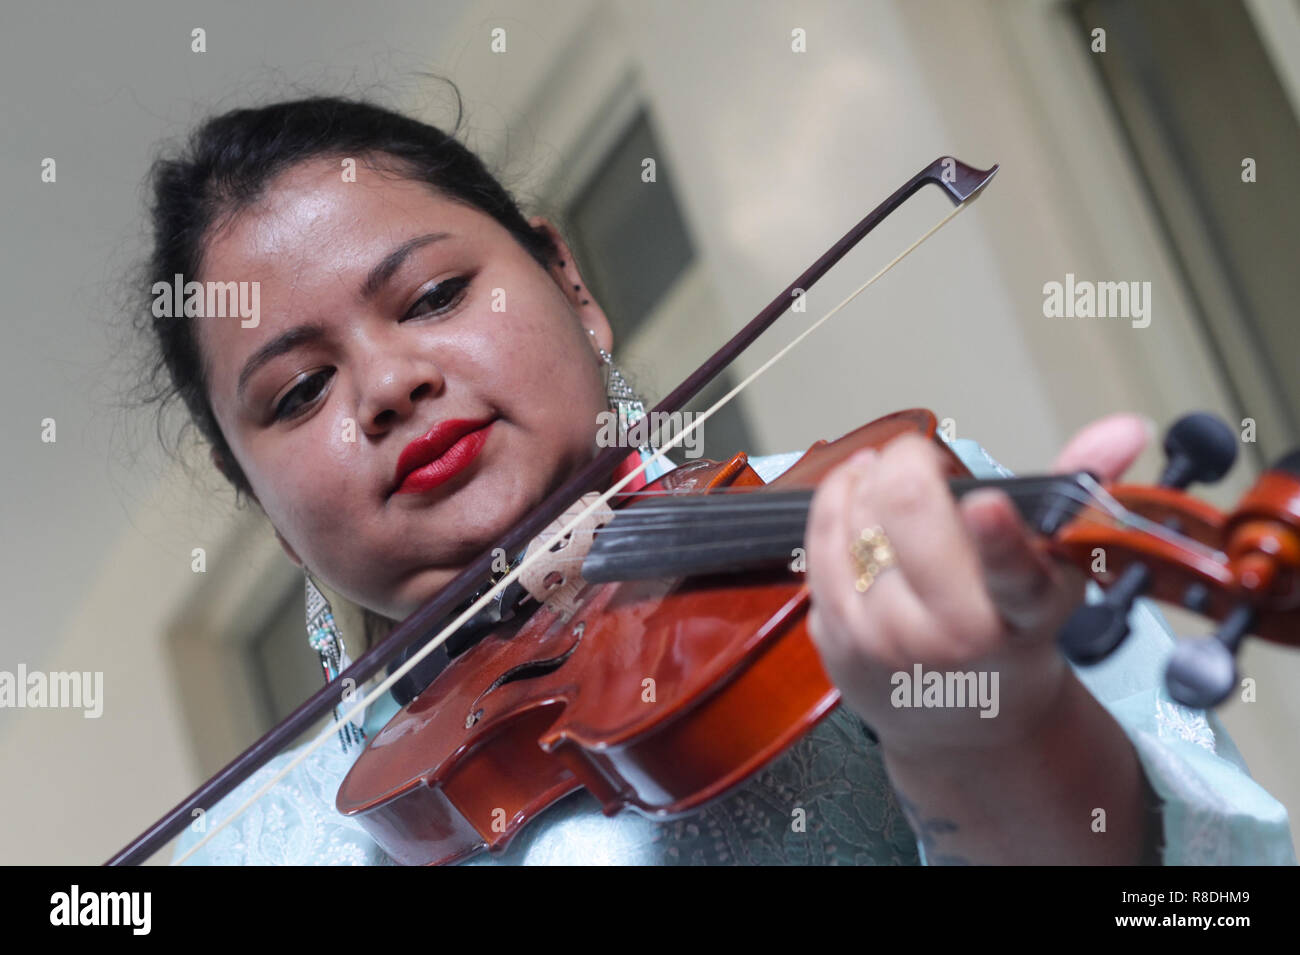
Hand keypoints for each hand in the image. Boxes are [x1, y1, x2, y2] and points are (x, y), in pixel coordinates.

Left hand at [803, 414, 1150, 758]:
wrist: (961, 726)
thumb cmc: (1011, 633)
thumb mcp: (1058, 571)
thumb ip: (1082, 493)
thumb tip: (1126, 427)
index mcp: (1022, 615)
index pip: (1012, 575)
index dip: (997, 538)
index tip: (985, 506)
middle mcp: (952, 636)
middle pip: (907, 512)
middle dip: (908, 461)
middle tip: (917, 456)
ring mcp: (887, 642)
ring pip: (856, 518)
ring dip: (865, 479)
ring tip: (883, 476)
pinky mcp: (836, 641)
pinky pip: (819, 545)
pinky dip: (833, 502)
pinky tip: (851, 492)